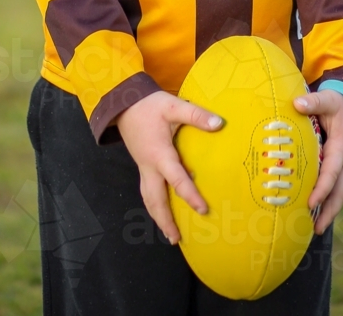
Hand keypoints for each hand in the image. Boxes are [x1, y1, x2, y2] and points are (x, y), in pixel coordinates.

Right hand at [112, 91, 223, 245]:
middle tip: (177, 239)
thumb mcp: (173, 106)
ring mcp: (143, 167)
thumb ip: (195, 115)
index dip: (190, 196)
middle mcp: (149, 166)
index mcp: (159, 154)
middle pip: (156, 200)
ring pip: (148, 198)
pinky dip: (154, 204)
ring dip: (158, 216)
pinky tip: (161, 208)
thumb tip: (219, 124)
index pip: (176, 179)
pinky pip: (147, 190)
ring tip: (169, 233)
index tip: (203, 210)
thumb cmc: (149, 105)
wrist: (123, 103)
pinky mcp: (142, 164)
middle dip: (165, 220)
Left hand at [293, 90, 342, 234]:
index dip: (322, 188)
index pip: (332, 171)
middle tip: (315, 228)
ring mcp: (341, 166)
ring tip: (314, 229)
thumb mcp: (328, 99)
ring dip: (328, 210)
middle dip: (329, 210)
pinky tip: (310, 212)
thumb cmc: (337, 104)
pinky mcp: (335, 167)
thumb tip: (296, 104)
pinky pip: (331, 187)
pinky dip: (324, 201)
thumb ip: (314, 102)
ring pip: (337, 193)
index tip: (310, 202)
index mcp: (342, 147)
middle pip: (339, 191)